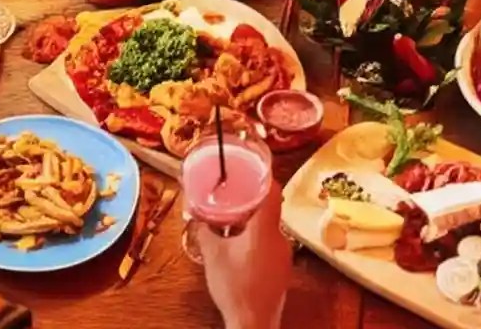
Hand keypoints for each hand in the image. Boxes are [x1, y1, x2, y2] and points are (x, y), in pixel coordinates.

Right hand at [197, 183, 291, 328]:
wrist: (253, 323)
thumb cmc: (234, 289)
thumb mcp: (212, 256)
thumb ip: (204, 230)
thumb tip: (196, 214)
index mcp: (265, 230)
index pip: (272, 192)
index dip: (264, 176)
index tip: (253, 168)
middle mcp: (280, 239)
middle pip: (270, 209)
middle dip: (252, 202)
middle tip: (235, 195)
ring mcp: (284, 255)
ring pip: (270, 229)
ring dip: (254, 223)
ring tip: (233, 222)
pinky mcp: (282, 269)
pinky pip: (271, 245)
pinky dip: (258, 240)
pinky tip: (241, 248)